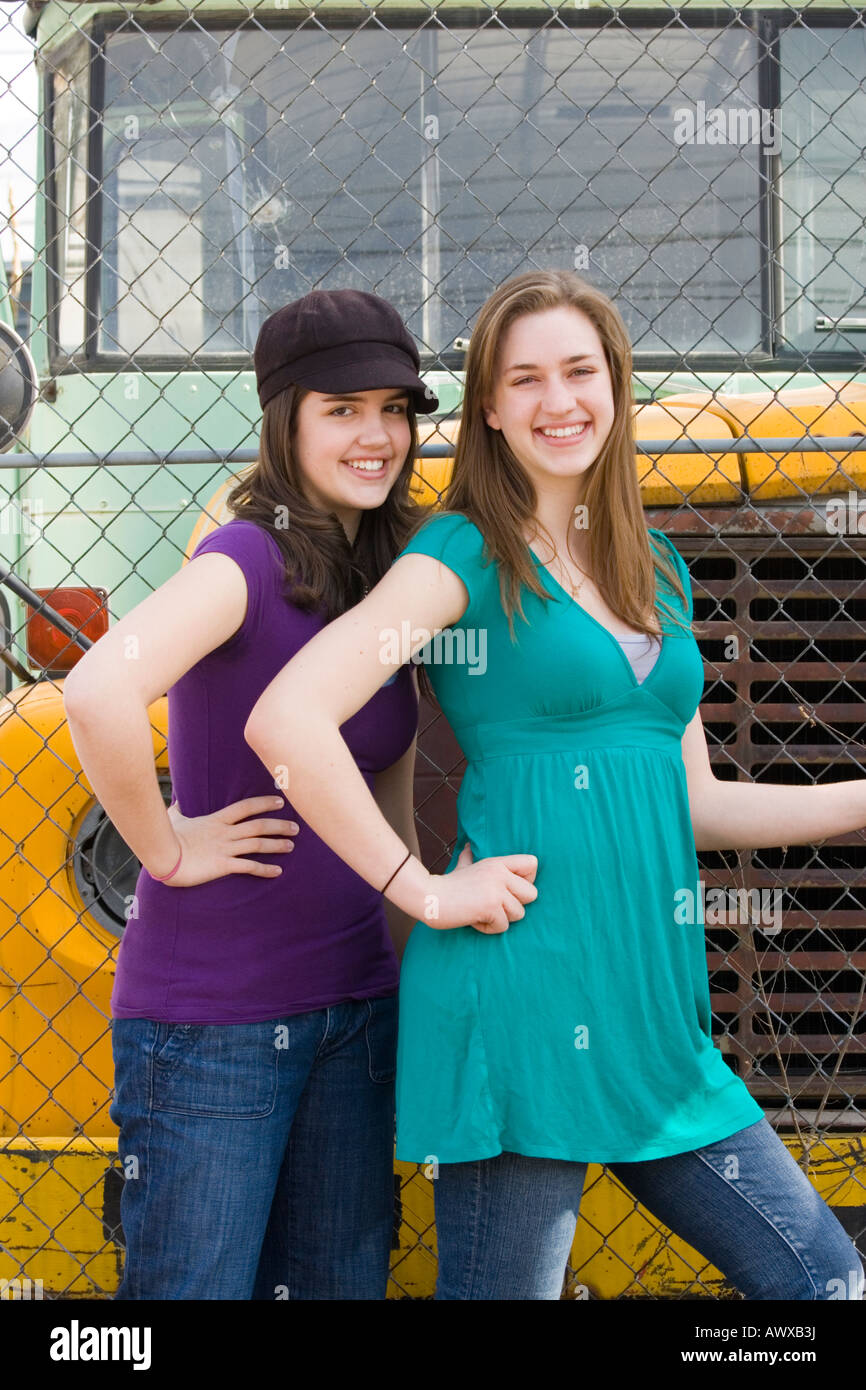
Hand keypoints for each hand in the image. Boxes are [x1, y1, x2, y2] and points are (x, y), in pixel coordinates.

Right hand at [148, 796, 299, 886]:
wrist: (162, 855)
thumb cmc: (166, 837)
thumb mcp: (174, 819)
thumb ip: (179, 811)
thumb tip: (175, 803)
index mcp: (216, 819)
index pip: (246, 807)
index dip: (264, 803)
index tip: (280, 802)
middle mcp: (225, 832)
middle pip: (259, 825)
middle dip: (279, 826)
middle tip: (296, 828)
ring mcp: (225, 848)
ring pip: (258, 844)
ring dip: (277, 845)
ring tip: (291, 846)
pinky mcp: (222, 865)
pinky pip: (248, 867)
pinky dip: (265, 869)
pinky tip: (278, 872)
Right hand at [425, 841, 537, 933]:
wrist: (429, 896)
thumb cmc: (447, 884)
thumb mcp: (462, 866)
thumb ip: (469, 856)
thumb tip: (467, 845)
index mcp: (497, 863)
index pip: (532, 863)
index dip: (527, 880)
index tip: (511, 889)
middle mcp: (500, 874)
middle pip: (532, 894)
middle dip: (515, 905)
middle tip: (496, 906)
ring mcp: (496, 891)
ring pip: (519, 914)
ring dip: (500, 919)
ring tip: (481, 913)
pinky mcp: (490, 907)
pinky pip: (503, 926)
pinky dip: (488, 928)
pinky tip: (474, 920)